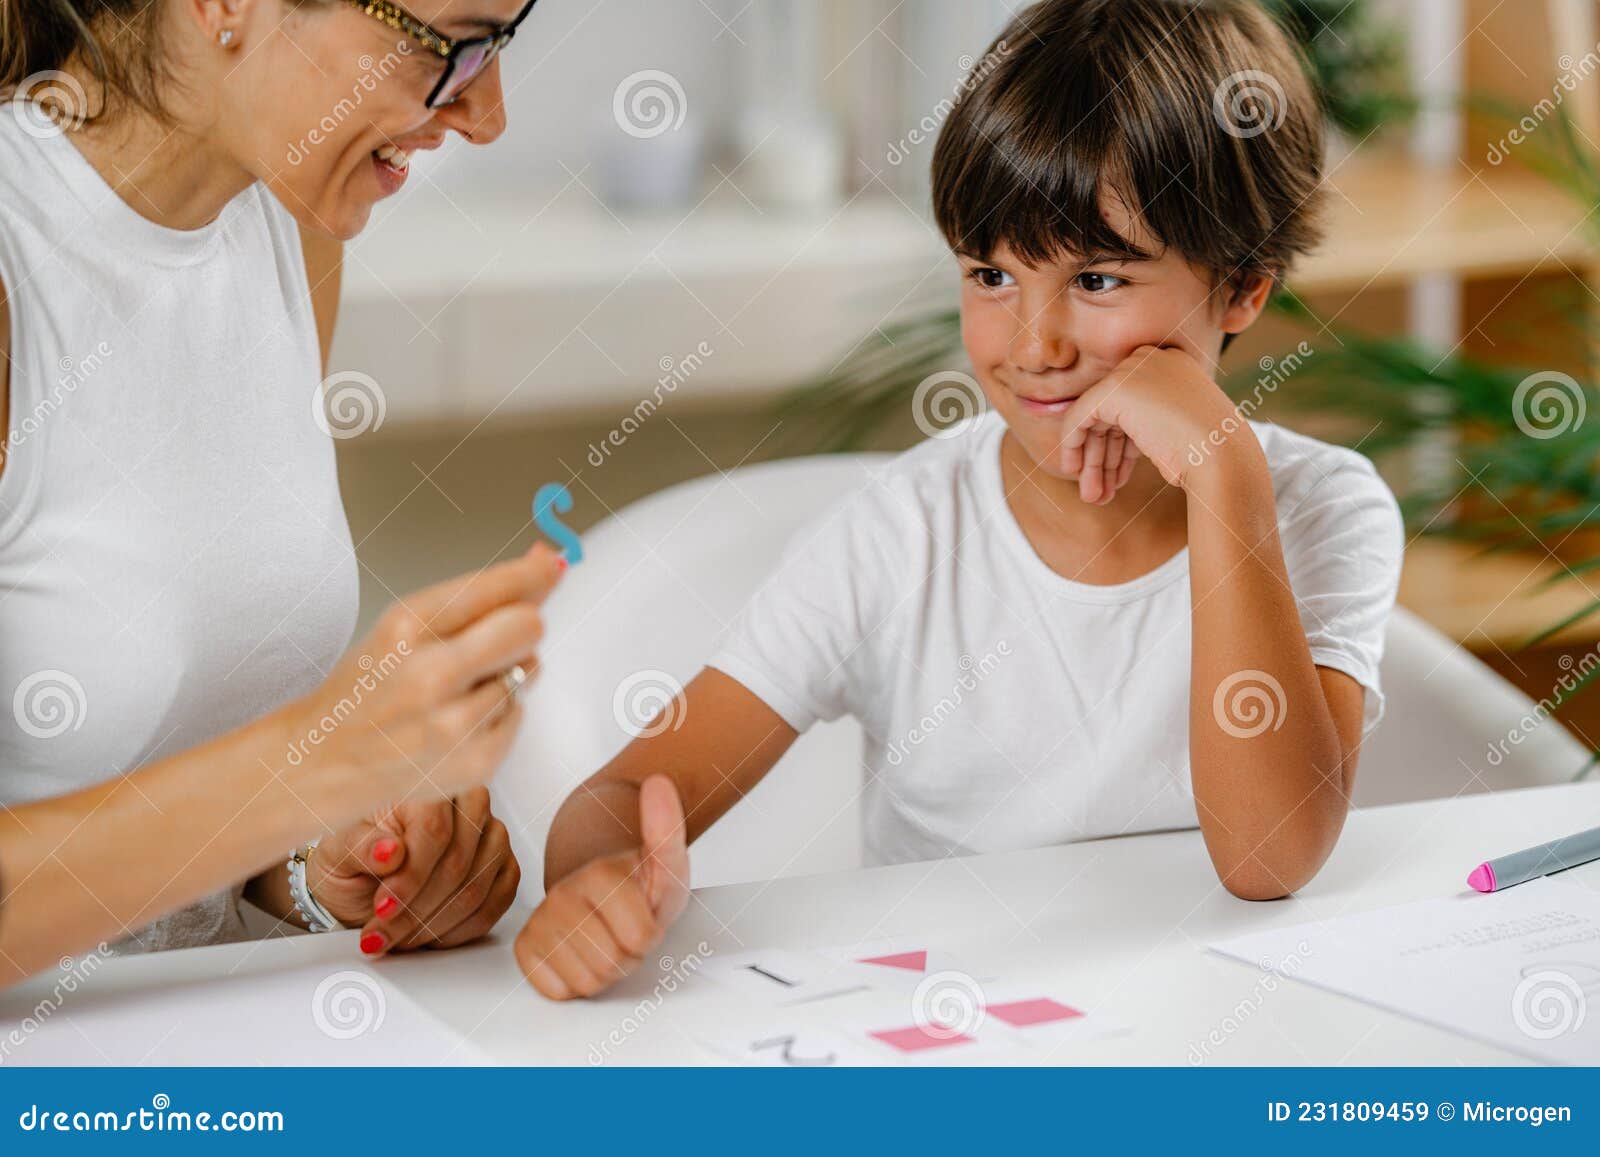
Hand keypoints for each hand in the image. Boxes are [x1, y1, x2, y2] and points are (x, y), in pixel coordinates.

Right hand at [278, 544, 564, 802]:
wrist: (321, 763)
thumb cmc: (365, 691)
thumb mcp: (402, 628)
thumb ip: (476, 598)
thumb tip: (546, 559)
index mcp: (406, 628)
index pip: (494, 588)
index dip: (535, 573)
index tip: (554, 563)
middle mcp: (429, 676)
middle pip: (527, 626)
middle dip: (521, 628)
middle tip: (494, 643)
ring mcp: (452, 725)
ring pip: (529, 671)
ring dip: (506, 676)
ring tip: (458, 692)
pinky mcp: (474, 763)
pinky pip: (520, 716)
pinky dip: (499, 716)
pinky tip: (460, 723)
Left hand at [308, 789, 520, 953]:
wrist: (363, 880)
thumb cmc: (354, 858)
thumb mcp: (338, 851)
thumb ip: (361, 847)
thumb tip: (388, 851)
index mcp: (425, 785)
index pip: (434, 830)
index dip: (410, 876)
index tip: (383, 907)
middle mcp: (468, 804)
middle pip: (458, 862)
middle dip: (416, 909)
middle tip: (383, 930)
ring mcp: (492, 835)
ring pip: (476, 888)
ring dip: (433, 925)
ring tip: (398, 936)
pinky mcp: (505, 867)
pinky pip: (495, 904)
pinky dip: (458, 930)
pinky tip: (429, 935)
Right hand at [514, 775, 688, 999]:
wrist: (606, 894)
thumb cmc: (641, 884)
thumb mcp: (668, 861)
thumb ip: (667, 828)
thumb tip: (659, 781)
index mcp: (599, 873)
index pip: (641, 937)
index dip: (652, 933)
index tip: (645, 914)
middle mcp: (561, 895)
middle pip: (613, 962)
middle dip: (629, 955)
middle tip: (626, 931)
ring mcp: (539, 922)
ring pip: (587, 981)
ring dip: (606, 971)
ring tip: (608, 941)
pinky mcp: (525, 949)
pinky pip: (558, 990)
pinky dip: (576, 983)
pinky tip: (582, 955)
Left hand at [1056, 345, 1239, 503]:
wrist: (1223, 456)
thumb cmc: (1209, 455)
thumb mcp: (1177, 433)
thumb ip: (1146, 426)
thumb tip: (1111, 443)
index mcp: (1174, 365)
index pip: (1134, 405)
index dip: (1121, 446)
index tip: (1117, 478)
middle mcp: (1153, 359)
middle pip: (1115, 411)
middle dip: (1104, 456)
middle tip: (1098, 492)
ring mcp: (1134, 370)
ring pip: (1096, 417)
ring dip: (1093, 461)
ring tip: (1092, 497)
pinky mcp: (1114, 388)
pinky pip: (1079, 416)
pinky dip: (1073, 444)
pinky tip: (1074, 472)